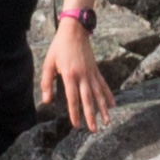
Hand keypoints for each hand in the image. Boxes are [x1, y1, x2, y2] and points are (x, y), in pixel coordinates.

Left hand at [40, 16, 113, 134]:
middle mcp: (82, 76)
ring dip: (103, 109)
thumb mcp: (49, 63)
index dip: (74, 113)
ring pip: (98, 94)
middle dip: (91, 116)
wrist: (75, 30)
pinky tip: (113, 105)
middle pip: (88, 99)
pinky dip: (108, 95)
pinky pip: (103, 85)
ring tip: (107, 122)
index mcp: (69, 75)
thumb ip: (47, 82)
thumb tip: (46, 101)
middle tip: (93, 130)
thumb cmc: (59, 47)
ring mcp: (91, 73)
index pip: (72, 98)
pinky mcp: (95, 70)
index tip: (76, 125)